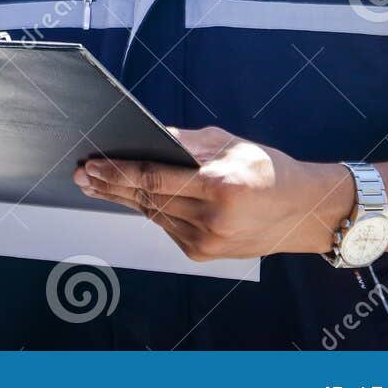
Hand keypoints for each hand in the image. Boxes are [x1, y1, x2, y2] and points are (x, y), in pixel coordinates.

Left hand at [72, 126, 352, 259]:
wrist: (304, 213)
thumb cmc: (268, 170)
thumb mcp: (231, 144)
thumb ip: (187, 143)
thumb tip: (147, 134)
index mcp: (220, 186)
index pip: (155, 179)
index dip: (119, 172)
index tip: (94, 163)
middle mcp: (211, 219)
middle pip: (147, 200)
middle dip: (111, 185)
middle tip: (83, 173)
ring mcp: (206, 241)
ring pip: (153, 215)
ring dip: (124, 199)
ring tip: (96, 184)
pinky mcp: (203, 253)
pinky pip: (167, 226)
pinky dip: (150, 210)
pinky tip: (132, 198)